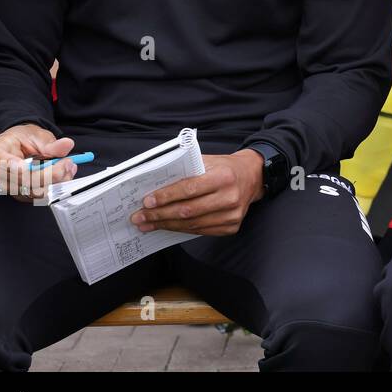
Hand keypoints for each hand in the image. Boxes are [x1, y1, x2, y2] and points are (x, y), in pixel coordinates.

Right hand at [0, 124, 76, 201]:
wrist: (24, 146)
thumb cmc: (25, 140)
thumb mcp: (38, 136)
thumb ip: (51, 144)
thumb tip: (67, 144)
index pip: (0, 161)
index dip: (12, 165)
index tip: (25, 166)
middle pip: (22, 180)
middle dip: (49, 174)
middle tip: (67, 162)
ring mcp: (9, 186)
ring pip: (33, 191)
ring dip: (56, 181)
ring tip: (68, 167)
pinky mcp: (21, 194)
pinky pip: (39, 196)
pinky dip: (56, 186)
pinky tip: (65, 174)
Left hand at [131, 150, 263, 235]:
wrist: (252, 177)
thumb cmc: (224, 167)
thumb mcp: (207, 161)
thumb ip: (185, 170)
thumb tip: (154, 184)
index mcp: (224, 176)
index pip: (189, 189)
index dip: (166, 196)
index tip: (146, 202)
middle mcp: (230, 197)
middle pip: (188, 210)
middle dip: (159, 215)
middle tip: (139, 216)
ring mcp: (232, 214)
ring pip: (192, 224)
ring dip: (166, 225)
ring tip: (147, 224)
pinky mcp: (231, 226)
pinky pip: (200, 231)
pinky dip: (181, 229)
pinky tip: (167, 226)